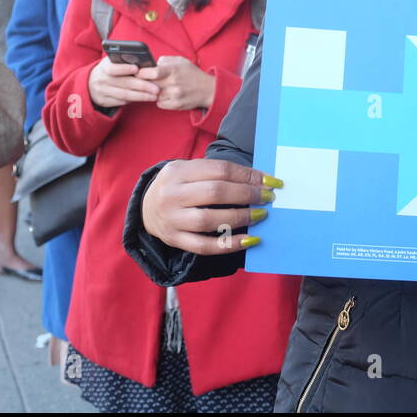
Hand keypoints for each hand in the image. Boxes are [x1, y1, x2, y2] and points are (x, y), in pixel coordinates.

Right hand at [87, 57, 160, 107]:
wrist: (91, 82)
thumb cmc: (111, 69)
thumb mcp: (113, 62)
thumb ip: (125, 61)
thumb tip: (145, 64)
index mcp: (104, 67)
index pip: (113, 68)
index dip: (124, 68)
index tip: (136, 69)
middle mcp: (101, 79)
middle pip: (124, 83)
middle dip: (142, 86)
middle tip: (156, 88)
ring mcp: (101, 91)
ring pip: (124, 95)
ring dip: (141, 96)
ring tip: (154, 96)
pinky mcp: (103, 101)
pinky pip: (121, 102)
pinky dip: (133, 100)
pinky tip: (143, 98)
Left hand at [139, 55, 215, 110]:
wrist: (208, 89)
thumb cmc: (192, 74)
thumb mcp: (181, 61)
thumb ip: (165, 60)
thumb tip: (151, 64)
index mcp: (174, 69)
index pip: (153, 72)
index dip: (143, 73)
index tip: (139, 73)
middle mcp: (174, 82)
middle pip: (150, 84)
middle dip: (145, 83)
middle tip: (145, 82)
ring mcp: (175, 95)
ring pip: (153, 95)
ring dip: (154, 93)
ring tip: (160, 88)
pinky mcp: (176, 105)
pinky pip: (159, 104)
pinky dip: (160, 100)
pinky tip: (166, 96)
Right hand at [143, 159, 277, 254]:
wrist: (146, 207)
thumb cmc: (179, 186)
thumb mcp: (191, 170)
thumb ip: (219, 172)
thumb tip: (260, 180)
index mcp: (178, 171)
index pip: (220, 170)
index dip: (248, 175)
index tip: (270, 181)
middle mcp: (171, 194)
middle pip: (216, 192)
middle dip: (247, 194)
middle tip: (268, 198)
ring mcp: (171, 219)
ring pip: (209, 220)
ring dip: (240, 217)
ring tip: (260, 216)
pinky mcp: (174, 240)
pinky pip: (204, 246)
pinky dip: (229, 245)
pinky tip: (248, 241)